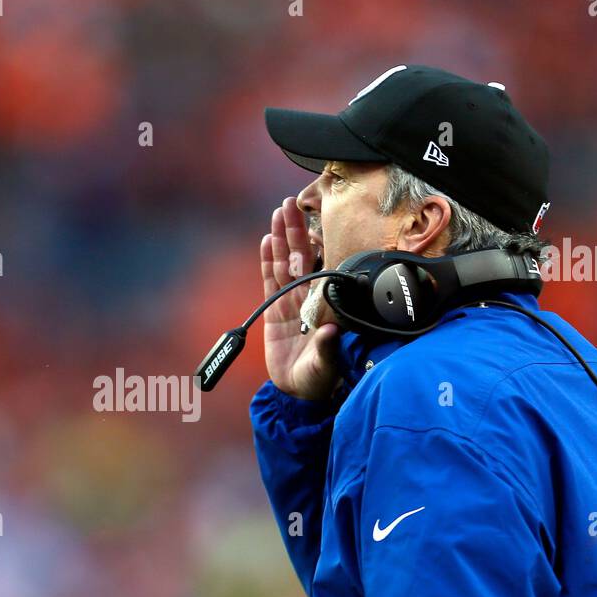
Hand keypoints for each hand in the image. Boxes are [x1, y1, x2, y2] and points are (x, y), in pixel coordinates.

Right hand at [261, 196, 340, 400]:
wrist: (299, 392)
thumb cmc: (319, 378)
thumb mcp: (326, 366)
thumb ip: (328, 348)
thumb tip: (331, 330)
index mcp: (326, 306)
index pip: (322, 267)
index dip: (316, 244)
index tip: (314, 222)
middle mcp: (309, 298)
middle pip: (301, 257)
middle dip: (296, 231)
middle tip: (290, 204)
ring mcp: (291, 302)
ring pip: (284, 264)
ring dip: (280, 239)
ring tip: (277, 214)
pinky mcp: (274, 311)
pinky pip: (270, 281)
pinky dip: (267, 262)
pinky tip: (266, 240)